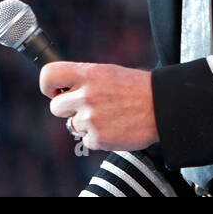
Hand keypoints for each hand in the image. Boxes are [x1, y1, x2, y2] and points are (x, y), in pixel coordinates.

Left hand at [40, 62, 158, 151]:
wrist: (164, 107)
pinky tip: (116, 127)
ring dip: (87, 123)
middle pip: (55, 107)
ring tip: (111, 116)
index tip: (56, 91)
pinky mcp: (97, 138)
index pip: (49, 75)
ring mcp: (91, 118)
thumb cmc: (137, 89)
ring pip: (72, 125)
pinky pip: (86, 140)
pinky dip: (99, 136)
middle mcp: (86, 95)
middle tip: (89, 106)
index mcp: (90, 74)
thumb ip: (85, 80)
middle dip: (69, 109)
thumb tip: (62, 92)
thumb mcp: (110, 73)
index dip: (48, 85)